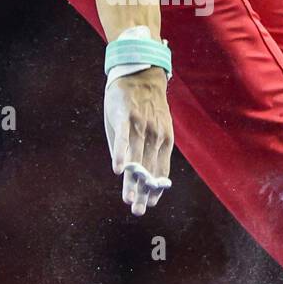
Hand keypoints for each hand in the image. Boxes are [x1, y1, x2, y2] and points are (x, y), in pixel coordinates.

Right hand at [103, 67, 173, 215]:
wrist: (138, 72)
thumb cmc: (141, 104)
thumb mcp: (147, 127)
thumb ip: (140, 149)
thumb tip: (127, 174)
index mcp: (164, 139)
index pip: (160, 168)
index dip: (155, 187)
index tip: (151, 204)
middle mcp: (155, 134)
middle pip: (148, 168)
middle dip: (143, 191)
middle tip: (139, 211)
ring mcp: (140, 125)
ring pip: (136, 158)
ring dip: (133, 181)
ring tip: (128, 199)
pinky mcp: (125, 116)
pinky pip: (123, 138)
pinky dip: (122, 154)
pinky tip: (119, 170)